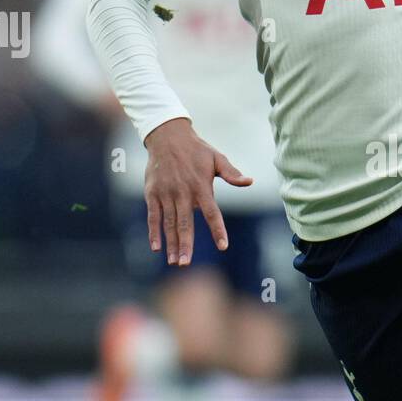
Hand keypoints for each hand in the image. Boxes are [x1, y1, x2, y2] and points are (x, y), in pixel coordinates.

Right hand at [143, 118, 252, 264]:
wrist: (167, 136)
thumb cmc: (196, 149)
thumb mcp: (216, 158)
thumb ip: (232, 173)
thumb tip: (249, 182)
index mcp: (201, 186)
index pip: (211, 213)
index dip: (217, 230)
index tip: (223, 246)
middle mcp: (183, 192)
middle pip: (185, 223)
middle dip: (185, 244)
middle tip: (186, 264)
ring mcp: (166, 193)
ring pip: (169, 223)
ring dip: (171, 243)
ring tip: (174, 261)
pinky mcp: (152, 193)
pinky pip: (153, 216)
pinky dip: (153, 231)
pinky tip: (156, 247)